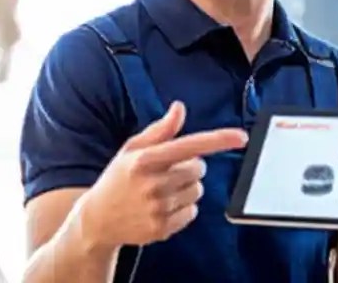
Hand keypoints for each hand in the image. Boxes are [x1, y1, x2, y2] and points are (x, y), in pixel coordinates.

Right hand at [78, 100, 246, 247]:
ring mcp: (157, 209)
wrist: (96, 220)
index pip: (190, 145)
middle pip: (199, 169)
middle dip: (191, 167)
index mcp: (144, 160)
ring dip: (187, 188)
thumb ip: (159, 130)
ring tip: (162, 190)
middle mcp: (152, 184)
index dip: (218, 140)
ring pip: (197, 191)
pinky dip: (183, 208)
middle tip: (169, 171)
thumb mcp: (132, 150)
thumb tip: (179, 108)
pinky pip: (192, 213)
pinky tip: (161, 207)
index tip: (242, 137)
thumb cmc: (118, 179)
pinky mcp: (161, 229)